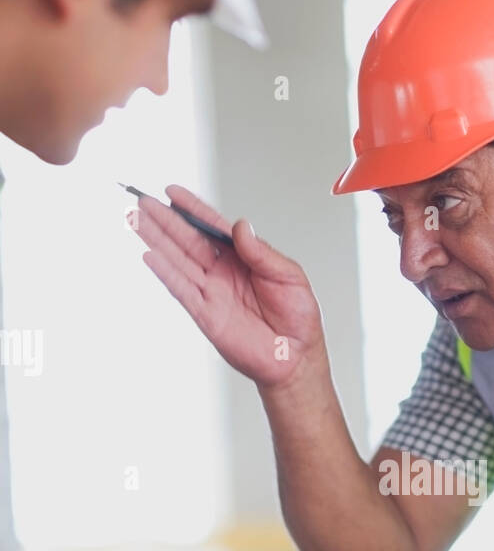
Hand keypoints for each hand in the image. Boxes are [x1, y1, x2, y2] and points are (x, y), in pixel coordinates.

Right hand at [131, 184, 324, 391]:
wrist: (296, 357)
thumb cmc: (298, 317)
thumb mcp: (289, 276)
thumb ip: (262, 252)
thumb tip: (241, 227)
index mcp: (243, 257)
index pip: (213, 227)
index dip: (193, 209)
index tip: (173, 193)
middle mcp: (223, 272)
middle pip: (189, 240)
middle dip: (166, 220)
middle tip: (144, 201)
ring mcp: (212, 292)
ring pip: (179, 261)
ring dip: (157, 240)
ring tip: (137, 220)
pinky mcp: (206, 315)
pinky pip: (182, 290)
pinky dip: (166, 273)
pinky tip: (150, 256)